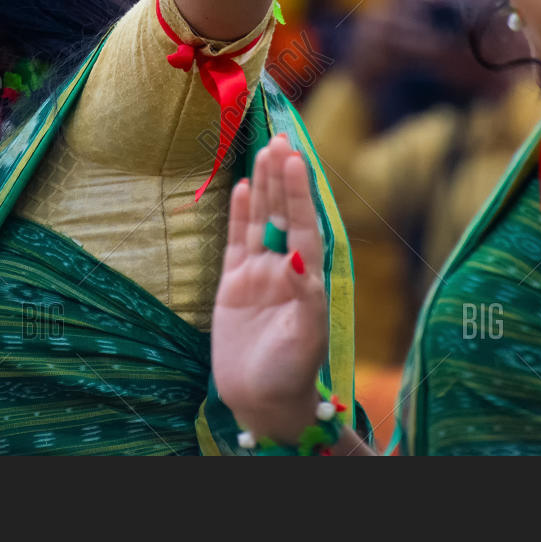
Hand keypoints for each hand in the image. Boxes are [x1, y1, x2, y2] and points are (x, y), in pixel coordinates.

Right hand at [211, 136, 328, 444]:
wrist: (263, 402)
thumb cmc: (292, 372)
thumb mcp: (306, 337)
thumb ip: (305, 296)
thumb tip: (299, 257)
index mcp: (308, 277)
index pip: (304, 225)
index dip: (299, 192)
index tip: (294, 158)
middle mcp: (285, 268)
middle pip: (283, 214)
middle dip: (282, 179)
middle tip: (281, 139)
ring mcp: (259, 274)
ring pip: (261, 221)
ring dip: (263, 188)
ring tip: (264, 151)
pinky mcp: (233, 285)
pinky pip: (235, 241)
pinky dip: (238, 215)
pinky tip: (240, 188)